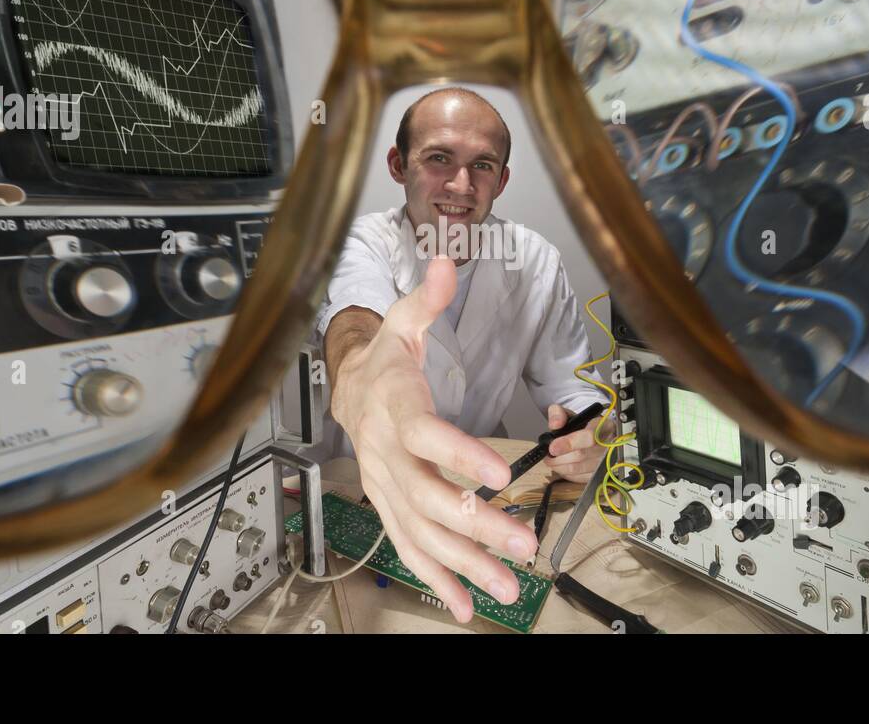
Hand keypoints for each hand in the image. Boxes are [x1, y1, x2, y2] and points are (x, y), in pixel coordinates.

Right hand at [329, 257, 538, 622]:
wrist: (345, 393)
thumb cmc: (383, 362)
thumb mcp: (403, 323)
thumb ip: (428, 301)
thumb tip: (447, 262)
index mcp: (397, 412)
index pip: (429, 436)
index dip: (461, 455)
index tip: (500, 474)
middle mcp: (390, 459)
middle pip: (431, 497)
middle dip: (477, 525)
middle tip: (523, 542)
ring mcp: (389, 491)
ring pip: (424, 534)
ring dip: (465, 564)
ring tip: (506, 588)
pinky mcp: (392, 510)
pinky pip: (411, 550)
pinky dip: (436, 580)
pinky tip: (463, 607)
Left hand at [543, 403, 608, 482]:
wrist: (598, 438)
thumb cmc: (584, 427)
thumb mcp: (571, 415)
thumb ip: (559, 414)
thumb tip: (556, 424)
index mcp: (604, 426)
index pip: (589, 436)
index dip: (569, 443)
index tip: (553, 447)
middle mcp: (609, 444)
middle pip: (581, 455)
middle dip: (559, 457)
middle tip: (547, 455)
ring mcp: (606, 461)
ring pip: (578, 469)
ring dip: (559, 466)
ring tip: (551, 460)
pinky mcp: (600, 474)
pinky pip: (579, 478)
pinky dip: (566, 473)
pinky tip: (562, 466)